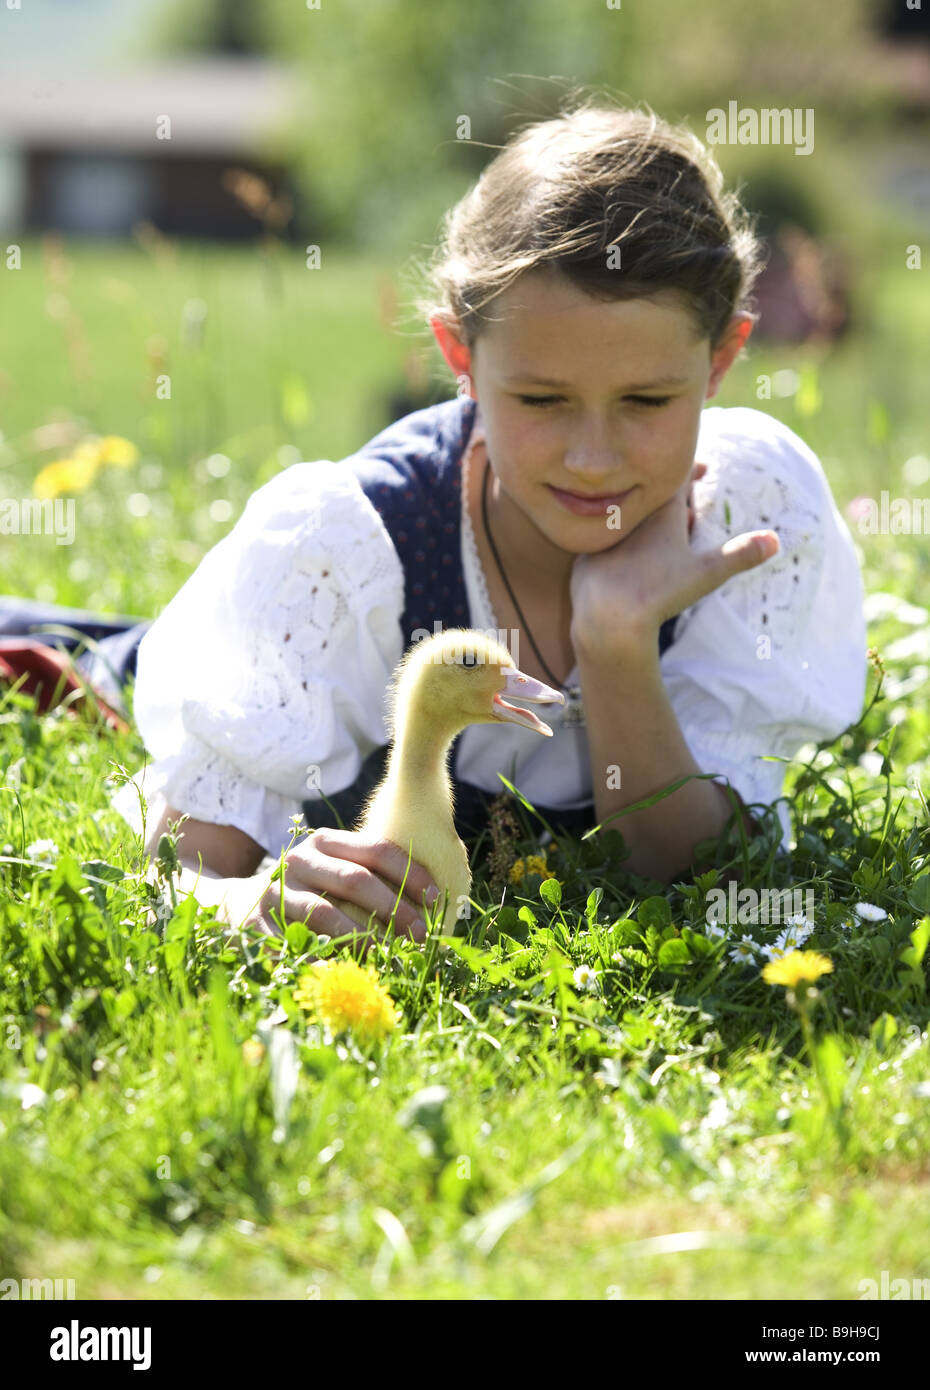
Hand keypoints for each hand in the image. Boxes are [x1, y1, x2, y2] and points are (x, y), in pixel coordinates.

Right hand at [234, 828, 440, 950]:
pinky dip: (328, 962)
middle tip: (421, 936)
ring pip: (327, 914)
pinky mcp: (258, 926)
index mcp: (324, 841)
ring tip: (392, 956)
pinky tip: (352, 974)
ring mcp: (277, 893)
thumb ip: (370, 876)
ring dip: (365, 938)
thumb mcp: (333, 871)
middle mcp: (299, 861)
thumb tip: (433, 902)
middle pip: (356, 880)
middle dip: (395, 910)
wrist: (239, 906)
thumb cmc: (309, 891)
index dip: (410, 874)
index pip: (376, 850)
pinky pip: (299, 947)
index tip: (435, 900)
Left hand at [570, 460, 779, 649]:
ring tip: (666, 528)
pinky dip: (622, 541)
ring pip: (631, 516)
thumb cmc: (658, 590)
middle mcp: (632, 515)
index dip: (691, 471)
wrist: (606, 614)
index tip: (704, 469)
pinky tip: (628, 554)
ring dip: (649, 519)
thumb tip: (776, 541)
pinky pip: (608, 540)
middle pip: (652, 494)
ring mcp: (608, 535)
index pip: (677, 477)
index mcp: (660, 511)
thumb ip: (740, 555)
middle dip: (672, 496)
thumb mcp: (706, 573)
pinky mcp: (589, 555)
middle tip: (688, 497)